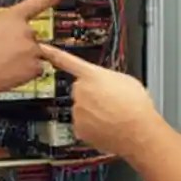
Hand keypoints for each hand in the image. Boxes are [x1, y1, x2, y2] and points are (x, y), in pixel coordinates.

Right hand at [0, 0, 71, 99]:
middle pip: (32, 35)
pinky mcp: (34, 68)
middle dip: (21, 44)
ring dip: (24, 59)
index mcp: (12, 16)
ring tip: (2, 64)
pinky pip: (35, 69)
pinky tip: (8, 73)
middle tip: (2, 52)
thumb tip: (8, 28)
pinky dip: (25, 72)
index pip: (38, 2)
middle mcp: (25, 31)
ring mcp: (32, 50)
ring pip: (34, 54)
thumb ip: (2, 23)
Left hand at [38, 44, 159, 156]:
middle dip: (91, 95)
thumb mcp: (126, 80)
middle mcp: (81, 91)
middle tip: (110, 102)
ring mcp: (78, 110)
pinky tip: (107, 126)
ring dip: (93, 112)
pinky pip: (83, 125)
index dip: (52, 53)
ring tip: (112, 116)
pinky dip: (92, 126)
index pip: (67, 60)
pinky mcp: (78, 128)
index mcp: (92, 75)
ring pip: (81, 108)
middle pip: (80, 90)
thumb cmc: (136, 106)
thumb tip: (105, 80)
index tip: (42, 48)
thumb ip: (108, 77)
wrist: (139, 133)